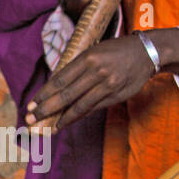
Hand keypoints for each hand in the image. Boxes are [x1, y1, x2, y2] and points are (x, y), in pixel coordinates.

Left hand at [27, 34, 156, 129]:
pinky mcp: (117, 95)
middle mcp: (98, 71)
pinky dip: (78, 116)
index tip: (31, 104)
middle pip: (66, 95)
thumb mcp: (95, 51)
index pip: (60, 80)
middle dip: (46, 109)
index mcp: (89, 57)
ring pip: (80, 105)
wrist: (148, 52)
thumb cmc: (116, 50)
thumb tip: (56, 88)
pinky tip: (68, 121)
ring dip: (61, 118)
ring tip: (48, 127)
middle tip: (31, 119)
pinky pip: (93, 108)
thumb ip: (77, 68)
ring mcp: (108, 85)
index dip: (44, 94)